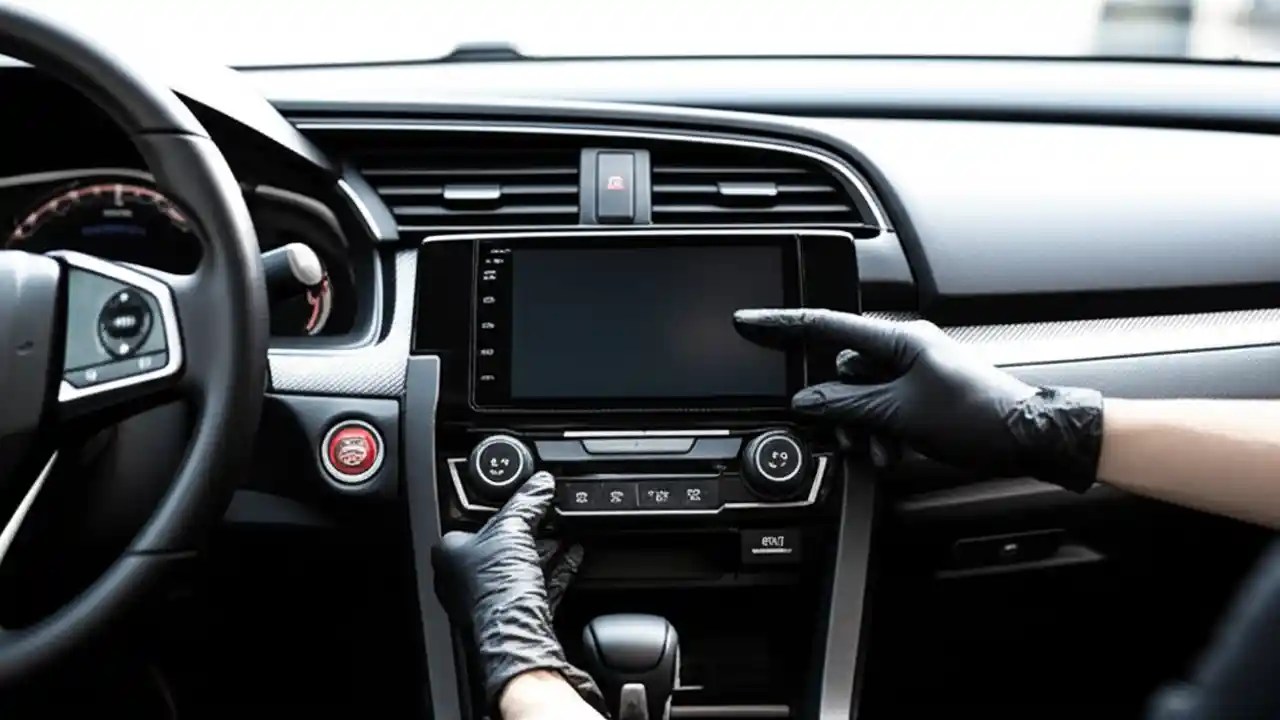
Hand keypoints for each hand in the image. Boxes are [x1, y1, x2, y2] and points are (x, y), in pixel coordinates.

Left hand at [432, 473, 605, 712]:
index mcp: (449, 553)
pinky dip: (553, 570)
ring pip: (519, 567)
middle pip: (499, 544)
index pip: (469, 519)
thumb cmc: (497, 585)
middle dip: (526, 531)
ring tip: (565, 533)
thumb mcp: (513, 528)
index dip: (495, 507)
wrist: (516, 634)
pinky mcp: (513, 614)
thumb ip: (528, 502)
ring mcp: (487, 599)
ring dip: (543, 550)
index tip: (520, 498)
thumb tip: (541, 483)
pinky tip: (571, 557)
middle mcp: (463, 578)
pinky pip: (536, 586)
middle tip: (547, 516)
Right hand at [734, 308, 1102, 490]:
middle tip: (850, 435)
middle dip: (841, 409)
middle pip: (843, 372)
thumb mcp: (899, 415)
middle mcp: (904, 348)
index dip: (782, 324)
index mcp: (897, 339)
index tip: (749, 322)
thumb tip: (808, 403)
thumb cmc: (976, 417)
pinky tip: (894, 449)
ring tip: (883, 449)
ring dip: (865, 427)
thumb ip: (846, 406)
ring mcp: (916, 370)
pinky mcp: (924, 392)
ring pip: (863, 395)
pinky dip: (882, 430)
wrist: (1030, 436)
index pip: (826, 326)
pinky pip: (884, 406)